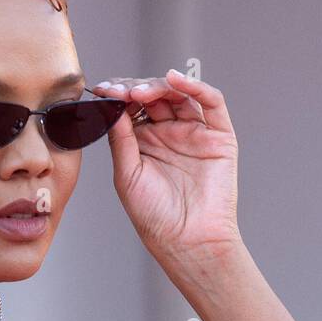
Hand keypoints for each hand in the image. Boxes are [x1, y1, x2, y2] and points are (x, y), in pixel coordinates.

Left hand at [92, 69, 241, 267]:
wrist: (187, 239)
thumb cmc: (155, 216)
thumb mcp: (127, 174)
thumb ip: (121, 139)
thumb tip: (112, 105)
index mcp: (145, 143)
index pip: (131, 107)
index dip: (118, 95)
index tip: (103, 91)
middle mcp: (169, 134)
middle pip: (154, 96)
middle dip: (135, 88)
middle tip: (121, 91)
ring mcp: (194, 132)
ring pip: (179, 94)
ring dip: (159, 86)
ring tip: (141, 92)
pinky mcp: (219, 135)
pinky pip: (211, 102)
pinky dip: (195, 86)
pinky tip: (175, 80)